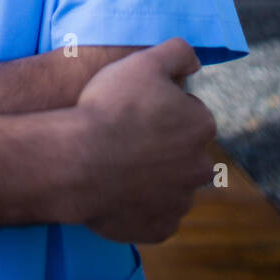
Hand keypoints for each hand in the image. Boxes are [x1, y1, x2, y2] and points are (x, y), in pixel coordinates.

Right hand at [58, 37, 215, 242]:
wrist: (78, 159)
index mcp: (201, 126)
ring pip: (171, 184)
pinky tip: (118, 191)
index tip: (133, 107)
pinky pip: (155, 215)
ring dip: (153, 176)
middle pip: (182, 151)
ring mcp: (180, 201)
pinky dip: (141, 206)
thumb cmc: (109, 106)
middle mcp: (199, 167)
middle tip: (125, 136)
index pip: (187, 112)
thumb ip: (178, 52)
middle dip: (162, 145)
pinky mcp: (160, 228)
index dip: (159, 107)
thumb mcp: (143, 61)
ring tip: (118, 164)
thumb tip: (196, 61)